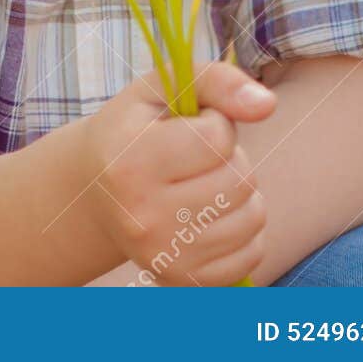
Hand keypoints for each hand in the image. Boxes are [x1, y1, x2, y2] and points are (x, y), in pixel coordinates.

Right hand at [77, 60, 276, 285]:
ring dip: (242, 192)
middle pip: (240, 179)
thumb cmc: (135, 128)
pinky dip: (245, 228)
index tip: (191, 125)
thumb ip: (216, 79)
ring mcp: (164, 255)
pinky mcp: (183, 281)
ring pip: (253, 216)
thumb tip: (268, 103)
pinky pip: (253, 253)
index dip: (216, 122)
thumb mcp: (161, 87)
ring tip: (207, 182)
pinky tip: (213, 214)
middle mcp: (143, 216)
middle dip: (231, 158)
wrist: (95, 192)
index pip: (218, 138)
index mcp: (130, 161)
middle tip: (198, 156)